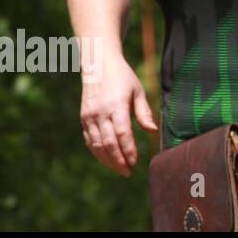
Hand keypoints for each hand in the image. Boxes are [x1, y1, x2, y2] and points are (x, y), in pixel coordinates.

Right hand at [80, 53, 156, 176]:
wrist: (98, 65)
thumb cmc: (123, 78)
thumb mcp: (138, 91)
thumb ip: (144, 112)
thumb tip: (153, 131)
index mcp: (116, 106)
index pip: (122, 133)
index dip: (129, 150)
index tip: (136, 161)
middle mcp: (100, 113)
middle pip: (108, 143)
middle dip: (118, 160)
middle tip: (128, 172)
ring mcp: (89, 117)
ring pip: (96, 145)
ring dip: (107, 160)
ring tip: (119, 169)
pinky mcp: (83, 119)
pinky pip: (89, 140)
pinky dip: (97, 152)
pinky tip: (107, 159)